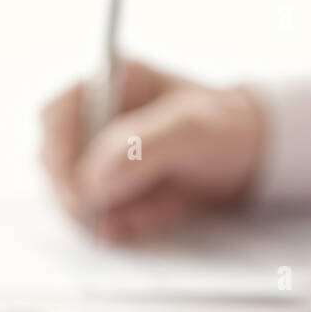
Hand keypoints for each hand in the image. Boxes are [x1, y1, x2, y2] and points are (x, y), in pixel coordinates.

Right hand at [39, 61, 263, 240]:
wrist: (256, 160)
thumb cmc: (227, 129)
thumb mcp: (191, 131)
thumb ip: (140, 149)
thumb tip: (92, 181)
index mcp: (109, 84)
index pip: (56, 116)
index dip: (59, 154)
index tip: (77, 190)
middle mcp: (98, 120)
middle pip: (54, 159)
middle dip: (74, 192)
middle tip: (98, 215)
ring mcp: (103, 159)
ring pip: (72, 194)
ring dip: (98, 213)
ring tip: (139, 214)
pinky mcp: (115, 193)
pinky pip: (100, 218)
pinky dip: (119, 227)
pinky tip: (147, 220)